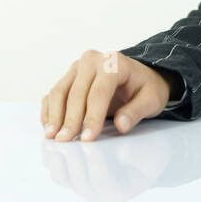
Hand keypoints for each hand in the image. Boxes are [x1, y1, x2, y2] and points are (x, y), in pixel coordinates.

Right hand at [40, 50, 178, 141]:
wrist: (139, 76)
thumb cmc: (145, 87)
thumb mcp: (152, 99)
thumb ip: (137, 111)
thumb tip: (122, 125)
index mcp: (114, 63)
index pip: (99, 92)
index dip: (92, 116)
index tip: (87, 138)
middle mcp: (92, 60)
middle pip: (76, 92)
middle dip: (70, 119)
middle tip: (65, 140)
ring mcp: (76, 68)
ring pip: (59, 92)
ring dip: (55, 116)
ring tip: (53, 136)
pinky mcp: (68, 77)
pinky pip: (53, 94)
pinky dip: (49, 111)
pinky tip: (49, 127)